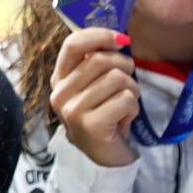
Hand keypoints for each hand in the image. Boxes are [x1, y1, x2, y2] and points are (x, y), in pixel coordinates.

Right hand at [50, 27, 140, 167]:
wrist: (105, 157)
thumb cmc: (103, 114)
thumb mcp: (94, 85)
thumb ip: (97, 61)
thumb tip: (118, 37)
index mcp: (59, 79)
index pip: (73, 44)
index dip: (99, 35)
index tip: (121, 40)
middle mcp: (60, 94)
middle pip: (101, 60)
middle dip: (125, 67)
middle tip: (127, 83)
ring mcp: (73, 111)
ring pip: (117, 79)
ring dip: (131, 90)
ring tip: (125, 104)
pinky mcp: (91, 125)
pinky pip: (126, 99)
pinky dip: (133, 108)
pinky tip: (124, 119)